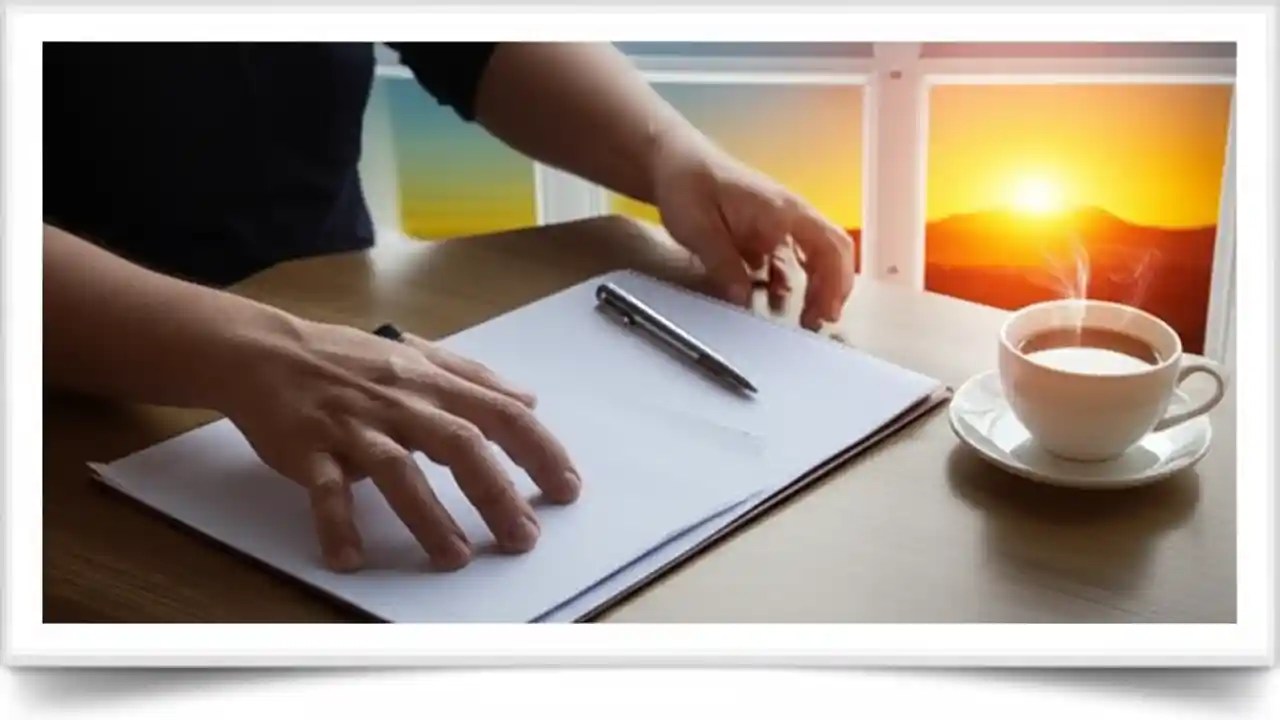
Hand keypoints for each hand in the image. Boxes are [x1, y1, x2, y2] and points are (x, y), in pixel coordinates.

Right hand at [221, 318, 580, 572]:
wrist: (265, 352)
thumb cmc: (346, 357)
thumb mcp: (417, 356)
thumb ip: (474, 378)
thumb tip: (529, 398)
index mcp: (431, 383)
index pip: (501, 414)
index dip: (539, 450)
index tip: (567, 488)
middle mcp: (400, 403)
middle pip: (459, 444)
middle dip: (496, 492)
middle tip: (523, 537)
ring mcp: (355, 426)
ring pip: (398, 470)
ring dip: (428, 517)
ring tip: (456, 558)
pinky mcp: (311, 448)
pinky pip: (326, 488)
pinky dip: (337, 523)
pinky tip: (351, 558)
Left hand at [651, 134, 854, 330]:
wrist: (673, 163)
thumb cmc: (688, 186)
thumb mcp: (699, 228)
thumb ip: (723, 265)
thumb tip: (743, 301)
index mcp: (783, 211)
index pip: (830, 246)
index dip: (836, 282)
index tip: (826, 313)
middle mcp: (788, 217)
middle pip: (830, 254)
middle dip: (830, 290)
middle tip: (815, 323)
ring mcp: (776, 226)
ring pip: (810, 260)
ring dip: (810, 290)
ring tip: (799, 319)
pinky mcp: (762, 235)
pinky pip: (784, 263)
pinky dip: (785, 285)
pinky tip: (771, 302)